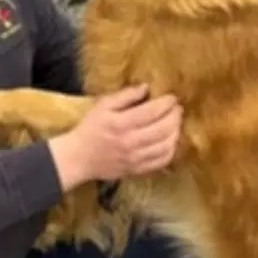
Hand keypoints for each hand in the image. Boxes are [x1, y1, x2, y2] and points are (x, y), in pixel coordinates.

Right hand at [48, 84, 182, 190]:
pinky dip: (171, 150)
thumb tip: (146, 87)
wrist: (80, 157)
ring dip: (176, 132)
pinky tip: (170, 141)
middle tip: (177, 108)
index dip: (167, 103)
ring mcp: (136, 158)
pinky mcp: (138, 170)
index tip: (172, 97)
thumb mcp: (103, 106)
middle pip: (163, 128)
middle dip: (175, 116)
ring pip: (167, 146)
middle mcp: (131, 142)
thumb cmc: (90, 128)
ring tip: (176, 123)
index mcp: (121, 123)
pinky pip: (162, 161)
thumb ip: (125, 96)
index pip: (152, 111)